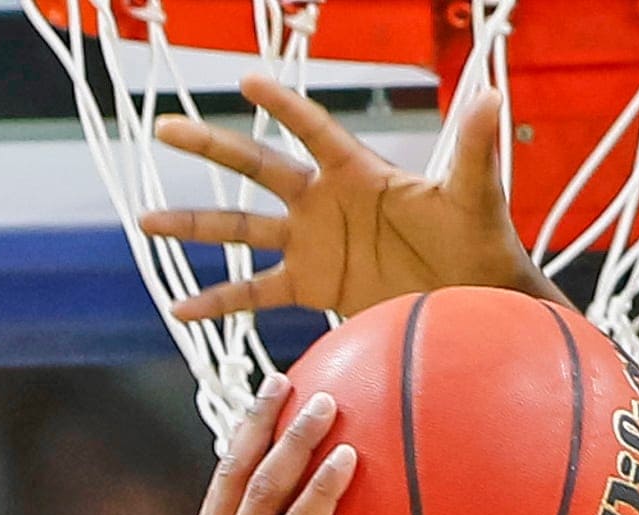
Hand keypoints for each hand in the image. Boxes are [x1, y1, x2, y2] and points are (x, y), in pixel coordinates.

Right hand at [138, 75, 545, 321]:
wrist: (477, 303)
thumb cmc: (481, 244)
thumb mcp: (475, 197)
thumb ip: (475, 149)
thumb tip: (493, 97)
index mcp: (358, 173)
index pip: (313, 129)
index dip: (283, 104)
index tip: (246, 80)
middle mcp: (325, 201)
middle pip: (258, 167)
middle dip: (212, 146)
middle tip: (165, 127)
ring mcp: (313, 242)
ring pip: (242, 228)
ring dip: (195, 224)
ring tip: (146, 222)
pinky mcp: (313, 284)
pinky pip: (255, 293)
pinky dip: (219, 302)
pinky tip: (179, 309)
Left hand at [164, 380, 440, 514]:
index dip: (318, 493)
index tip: (345, 453)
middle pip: (253, 493)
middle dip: (286, 442)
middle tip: (319, 399)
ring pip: (225, 483)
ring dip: (250, 431)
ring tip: (276, 385)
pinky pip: (218, 497)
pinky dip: (236, 458)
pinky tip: (258, 428)